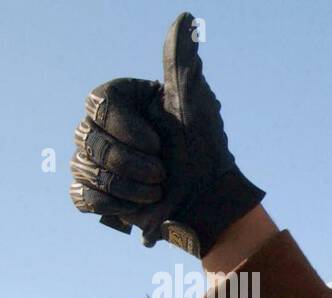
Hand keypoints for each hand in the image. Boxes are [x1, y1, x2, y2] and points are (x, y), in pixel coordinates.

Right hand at [69, 11, 263, 255]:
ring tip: (158, 190)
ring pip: (84, 168)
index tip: (158, 142)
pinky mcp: (95, 192)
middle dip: (131, 163)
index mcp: (120, 101)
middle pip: (89, 139)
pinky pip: (82, 195)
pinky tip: (139, 205)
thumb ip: (182, 61)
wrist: (210, 199)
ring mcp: (95, 160)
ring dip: (128, 187)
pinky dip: (113, 204)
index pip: (98, 104)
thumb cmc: (205, 148)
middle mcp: (101, 127)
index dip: (125, 128)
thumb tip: (186, 19)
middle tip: (163, 173)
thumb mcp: (195, 101)